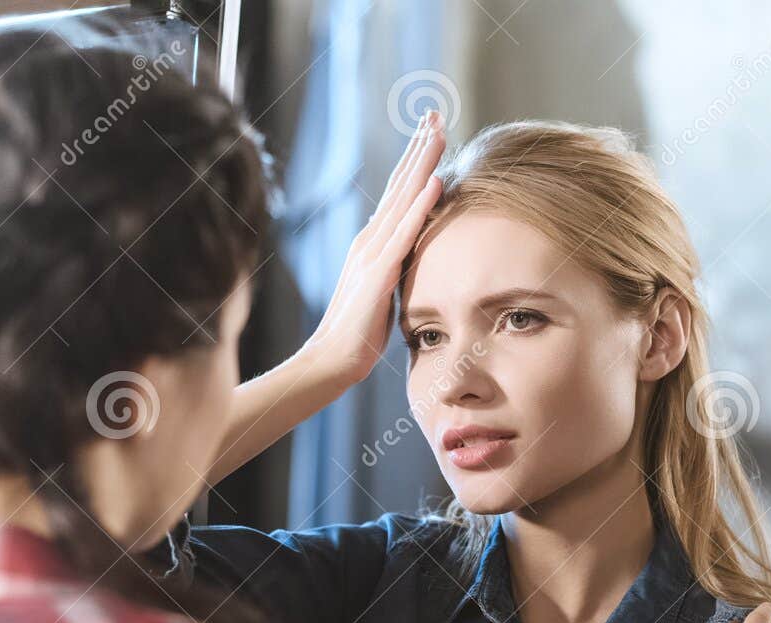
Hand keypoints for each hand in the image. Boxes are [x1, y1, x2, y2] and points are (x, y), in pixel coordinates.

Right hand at [301, 108, 446, 388]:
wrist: (331, 361)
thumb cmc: (357, 334)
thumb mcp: (383, 292)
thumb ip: (396, 270)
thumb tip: (414, 262)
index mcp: (372, 243)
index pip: (398, 194)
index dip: (415, 162)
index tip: (432, 132)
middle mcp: (370, 239)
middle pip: (399, 184)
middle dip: (419, 147)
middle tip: (436, 113)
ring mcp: (373, 253)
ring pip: (403, 199)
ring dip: (423, 164)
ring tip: (440, 133)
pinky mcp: (379, 273)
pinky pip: (405, 234)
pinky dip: (421, 207)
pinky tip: (436, 184)